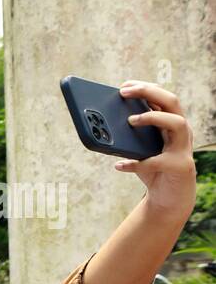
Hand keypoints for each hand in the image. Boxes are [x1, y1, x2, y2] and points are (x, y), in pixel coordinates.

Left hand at [114, 81, 196, 219]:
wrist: (170, 198)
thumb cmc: (152, 170)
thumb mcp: (138, 150)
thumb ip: (127, 137)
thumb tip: (99, 125)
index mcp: (171, 124)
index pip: (163, 97)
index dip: (145, 87)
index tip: (123, 85)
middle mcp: (182, 132)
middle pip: (172, 102)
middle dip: (148, 92)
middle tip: (123, 92)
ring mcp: (183, 148)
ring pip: (177, 123)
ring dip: (152, 118)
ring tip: (130, 120)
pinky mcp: (180, 167)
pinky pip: (158, 162)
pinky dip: (136, 163)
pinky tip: (118, 165)